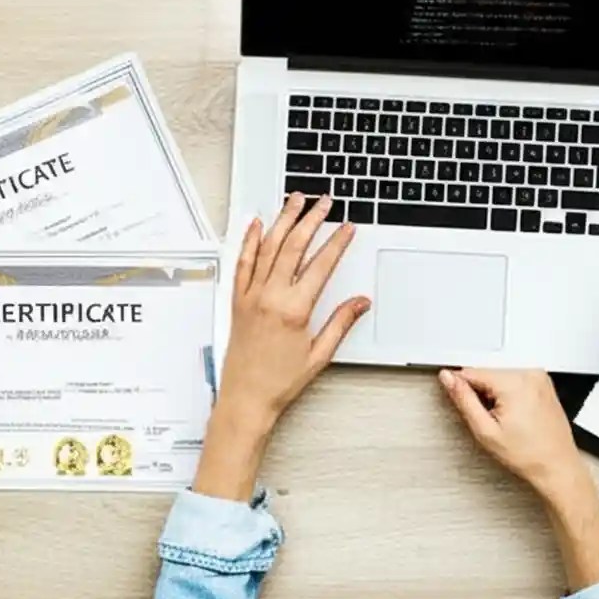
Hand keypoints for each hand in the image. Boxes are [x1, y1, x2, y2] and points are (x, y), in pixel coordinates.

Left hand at [193, 193, 370, 500]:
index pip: (321, 265)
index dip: (337, 242)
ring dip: (282, 221)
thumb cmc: (280, 381)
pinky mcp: (237, 301)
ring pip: (267, 248)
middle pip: (293, 247)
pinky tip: (256, 224)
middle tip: (323, 202)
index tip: (347, 227)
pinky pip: (242, 263)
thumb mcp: (320, 354)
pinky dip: (249, 241)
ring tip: (294, 201)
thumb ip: (341, 323)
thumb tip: (361, 302)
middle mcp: (271, 297)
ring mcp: (251, 296)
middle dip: (311, 220)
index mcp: (295, 310)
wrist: (246, 398)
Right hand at [438, 368, 585, 499]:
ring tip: (507, 418)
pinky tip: (517, 414)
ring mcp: (539, 377)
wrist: (557, 466)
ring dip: (495, 393)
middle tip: (491, 418)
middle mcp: (530, 374)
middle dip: (481, 393)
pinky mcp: (543, 382)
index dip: (461, 388)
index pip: (471, 371)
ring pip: (499, 375)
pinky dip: (509, 394)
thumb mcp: (486, 431)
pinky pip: (514, 379)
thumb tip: (448, 378)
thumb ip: (463, 400)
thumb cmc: (528, 455)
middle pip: (487, 372)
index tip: (465, 405)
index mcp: (514, 383)